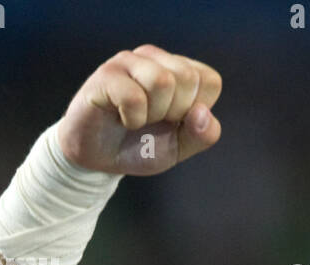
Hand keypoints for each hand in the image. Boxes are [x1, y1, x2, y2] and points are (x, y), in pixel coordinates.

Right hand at [56, 44, 222, 175]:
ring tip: (137, 118)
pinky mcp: (105, 75)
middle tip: (153, 121)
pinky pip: (134, 97)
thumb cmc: (141, 146)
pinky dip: (132, 119)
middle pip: (187, 78)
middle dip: (175, 112)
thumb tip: (202, 112)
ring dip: (153, 114)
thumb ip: (203, 135)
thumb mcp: (181, 148)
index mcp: (178, 71)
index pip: (209, 81)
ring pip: (162, 81)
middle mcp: (154, 59)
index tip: (175, 121)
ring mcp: (128, 63)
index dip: (197, 111)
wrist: (100, 159)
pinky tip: (121, 119)